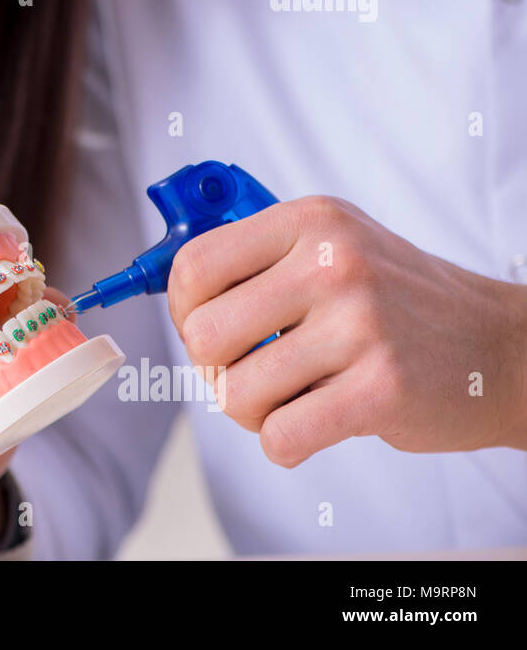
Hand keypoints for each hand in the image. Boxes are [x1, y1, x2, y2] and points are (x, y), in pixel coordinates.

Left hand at [167, 195, 526, 465]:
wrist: (501, 346)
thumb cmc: (400, 300)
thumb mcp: (333, 244)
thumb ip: (257, 256)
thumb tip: (171, 285)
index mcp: (310, 222)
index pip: (194, 266)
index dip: (183, 310)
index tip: (203, 327)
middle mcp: (332, 264)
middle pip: (203, 336)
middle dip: (214, 368)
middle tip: (249, 370)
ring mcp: (359, 325)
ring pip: (235, 393)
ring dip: (252, 411)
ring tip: (291, 397)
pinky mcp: (381, 389)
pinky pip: (280, 435)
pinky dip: (284, 444)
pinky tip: (314, 424)